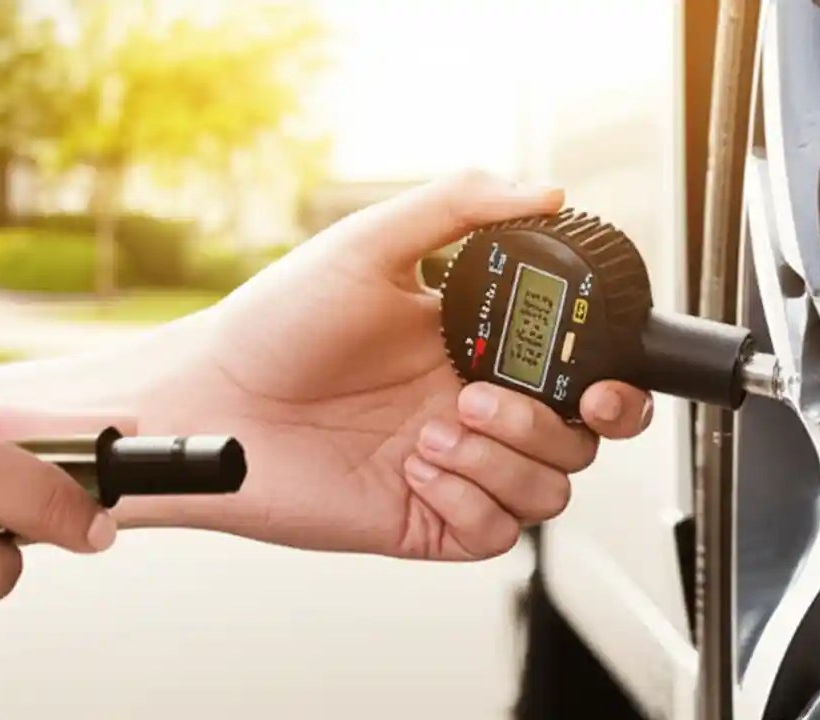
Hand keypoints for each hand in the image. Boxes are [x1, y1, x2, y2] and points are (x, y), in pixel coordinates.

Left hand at [122, 170, 653, 559]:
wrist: (209, 401)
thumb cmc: (275, 322)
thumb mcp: (368, 243)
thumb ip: (459, 204)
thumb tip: (546, 190)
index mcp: (473, 348)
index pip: (574, 373)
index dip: (609, 382)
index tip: (598, 377)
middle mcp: (471, 409)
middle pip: (579, 438)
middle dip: (558, 426)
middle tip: (484, 400)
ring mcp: (454, 468)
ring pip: (549, 489)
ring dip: (501, 460)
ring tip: (429, 432)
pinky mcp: (425, 520)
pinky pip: (495, 533)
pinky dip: (469, 501)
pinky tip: (414, 471)